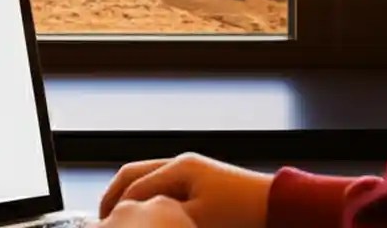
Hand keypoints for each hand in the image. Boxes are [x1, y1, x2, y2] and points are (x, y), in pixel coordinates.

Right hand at [99, 153, 272, 227]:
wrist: (284, 211)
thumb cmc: (243, 216)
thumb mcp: (194, 221)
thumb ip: (158, 215)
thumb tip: (132, 214)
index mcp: (178, 167)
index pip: (133, 186)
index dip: (114, 207)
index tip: (104, 226)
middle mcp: (183, 164)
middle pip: (135, 175)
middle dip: (115, 195)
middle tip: (102, 219)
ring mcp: (195, 171)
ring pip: (150, 180)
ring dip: (134, 197)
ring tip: (123, 219)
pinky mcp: (206, 184)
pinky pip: (167, 188)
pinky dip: (152, 200)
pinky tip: (151, 217)